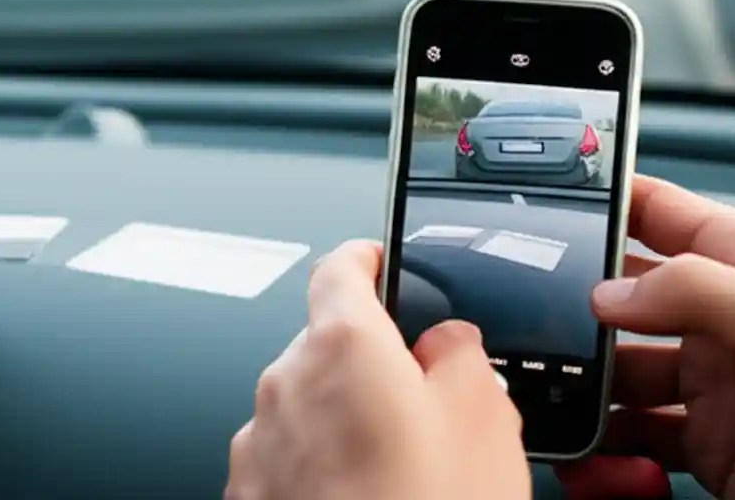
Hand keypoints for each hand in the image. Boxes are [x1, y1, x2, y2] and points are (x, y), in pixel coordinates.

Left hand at [225, 240, 528, 499]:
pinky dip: (321, 467)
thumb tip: (448, 343)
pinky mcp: (248, 493)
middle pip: (329, 346)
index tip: (378, 257)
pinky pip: (289, 458)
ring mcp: (259, 443)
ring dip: (346, 422)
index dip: (367, 258)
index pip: (341, 268)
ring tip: (403, 475)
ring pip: (309, 406)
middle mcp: (285, 384)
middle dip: (373, 364)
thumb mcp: (485, 425)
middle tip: (426, 405)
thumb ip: (462, 359)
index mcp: (342, 346)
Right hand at [558, 175, 734, 499]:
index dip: (614, 202)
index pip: (670, 216)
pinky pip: (636, 447)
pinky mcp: (714, 453)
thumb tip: (608, 291)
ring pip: (620, 381)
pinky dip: (608, 460)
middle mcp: (729, 326)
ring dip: (584, 397)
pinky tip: (607, 467)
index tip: (554, 203)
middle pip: (627, 305)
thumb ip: (696, 289)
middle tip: (538, 331)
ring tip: (564, 412)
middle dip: (578, 318)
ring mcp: (719, 391)